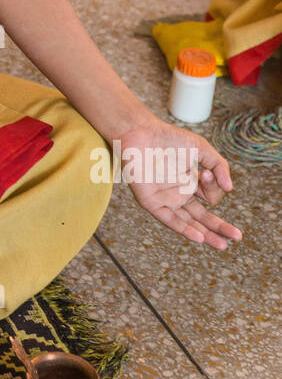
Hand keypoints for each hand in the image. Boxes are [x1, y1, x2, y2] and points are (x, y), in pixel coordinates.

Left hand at [117, 120, 241, 248]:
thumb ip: (220, 166)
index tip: (207, 172)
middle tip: (237, 237)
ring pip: (188, 223)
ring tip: (222, 245)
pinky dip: (184, 229)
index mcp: (191, 183)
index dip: (213, 187)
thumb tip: (230, 189)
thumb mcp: (202, 149)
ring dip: (206, 235)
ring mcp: (166, 199)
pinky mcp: (151, 202)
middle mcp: (179, 194)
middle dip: (220, 228)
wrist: (141, 133)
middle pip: (202, 217)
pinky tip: (199, 237)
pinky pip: (169, 220)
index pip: (210, 196)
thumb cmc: (169, 138)